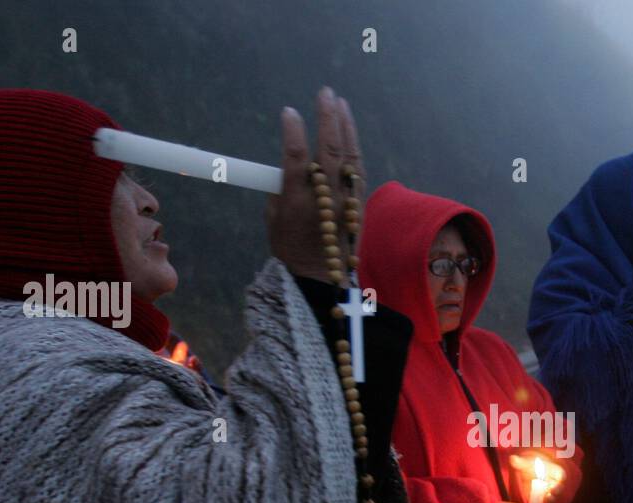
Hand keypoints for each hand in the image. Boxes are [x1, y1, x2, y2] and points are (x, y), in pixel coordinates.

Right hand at [267, 87, 365, 284]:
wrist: (323, 278)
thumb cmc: (291, 248)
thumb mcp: (274, 220)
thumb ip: (279, 189)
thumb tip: (287, 164)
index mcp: (296, 204)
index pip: (295, 159)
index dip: (293, 133)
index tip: (289, 112)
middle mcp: (324, 200)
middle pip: (328, 152)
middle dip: (327, 118)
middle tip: (325, 94)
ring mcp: (345, 201)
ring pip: (348, 157)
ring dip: (344, 126)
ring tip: (339, 103)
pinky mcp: (358, 204)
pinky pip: (357, 170)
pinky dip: (352, 146)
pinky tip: (348, 130)